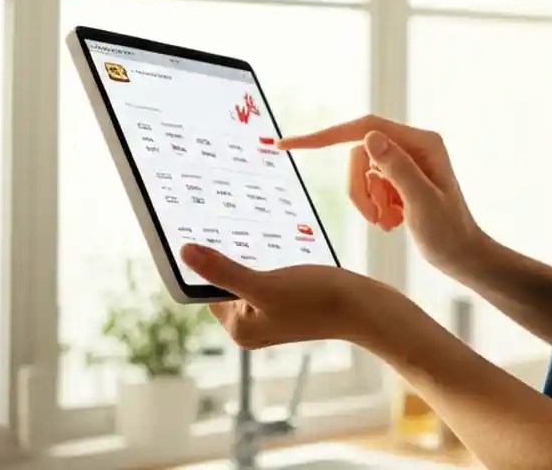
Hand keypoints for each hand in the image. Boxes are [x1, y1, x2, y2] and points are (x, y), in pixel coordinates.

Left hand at [179, 243, 403, 349]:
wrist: (366, 307)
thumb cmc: (318, 300)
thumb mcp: (266, 283)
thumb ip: (224, 271)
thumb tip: (184, 253)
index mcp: (240, 327)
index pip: (208, 290)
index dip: (205, 262)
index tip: (200, 230)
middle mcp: (253, 325)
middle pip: (228, 283)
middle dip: (230, 256)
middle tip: (229, 222)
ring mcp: (274, 315)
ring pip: (251, 277)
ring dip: (253, 256)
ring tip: (256, 231)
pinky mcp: (292, 304)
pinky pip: (270, 278)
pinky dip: (272, 261)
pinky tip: (280, 245)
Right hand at [276, 115, 485, 274]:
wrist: (460, 255)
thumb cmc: (449, 232)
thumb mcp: (422, 203)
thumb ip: (398, 169)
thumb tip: (369, 137)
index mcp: (423, 142)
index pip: (364, 127)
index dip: (325, 135)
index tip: (288, 144)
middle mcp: (413, 145)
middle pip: (357, 155)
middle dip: (359, 191)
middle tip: (377, 218)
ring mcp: (405, 161)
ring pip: (359, 173)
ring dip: (367, 203)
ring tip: (389, 222)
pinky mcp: (398, 177)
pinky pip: (366, 187)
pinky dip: (373, 208)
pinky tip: (395, 222)